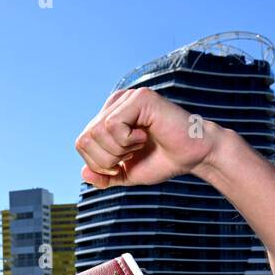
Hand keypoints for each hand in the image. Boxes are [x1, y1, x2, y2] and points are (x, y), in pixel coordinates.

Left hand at [74, 87, 220, 188]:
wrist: (193, 156)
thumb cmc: (162, 161)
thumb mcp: (126, 174)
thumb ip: (103, 176)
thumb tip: (83, 173)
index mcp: (108, 116)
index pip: (82, 142)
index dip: (99, 163)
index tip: (123, 162)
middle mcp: (115, 103)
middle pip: (85, 139)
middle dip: (107, 159)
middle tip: (132, 155)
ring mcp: (127, 97)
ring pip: (97, 131)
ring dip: (119, 150)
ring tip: (140, 144)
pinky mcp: (140, 97)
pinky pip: (113, 124)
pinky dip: (127, 140)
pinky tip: (145, 136)